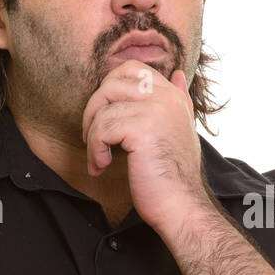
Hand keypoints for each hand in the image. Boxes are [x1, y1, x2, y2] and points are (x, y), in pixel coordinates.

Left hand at [80, 60, 214, 237]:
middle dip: (95, 110)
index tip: (108, 120)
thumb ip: (178, 101)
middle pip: (112, 82)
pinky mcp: (142, 129)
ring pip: (103, 109)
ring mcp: (156, 111)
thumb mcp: (180, 130)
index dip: (109, 89)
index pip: (132, 68)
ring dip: (93, 136)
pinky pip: (102, 129)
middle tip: (94, 138)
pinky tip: (103, 167)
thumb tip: (176, 74)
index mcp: (173, 96)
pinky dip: (95, 151)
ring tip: (99, 159)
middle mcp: (167, 98)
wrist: (181, 206)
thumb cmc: (174, 177)